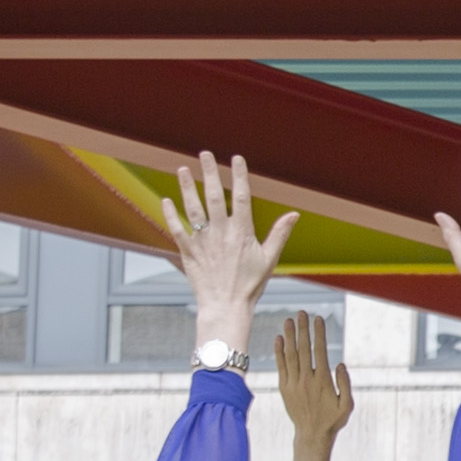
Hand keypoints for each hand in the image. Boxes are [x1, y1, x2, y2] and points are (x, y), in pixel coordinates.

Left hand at [169, 153, 295, 359]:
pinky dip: (170, 214)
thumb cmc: (250, 285)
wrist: (225, 306)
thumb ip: (279, 234)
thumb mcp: (270, 259)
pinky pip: (176, 229)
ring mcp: (202, 241)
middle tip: (204, 154)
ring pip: (192, 208)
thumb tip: (294, 214)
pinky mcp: (188, 251)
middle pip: (213, 195)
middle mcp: (220, 232)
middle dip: (208, 172)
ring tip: (182, 169)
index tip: (236, 159)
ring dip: (186, 187)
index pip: (240, 196)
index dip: (238, 175)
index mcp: (242, 231)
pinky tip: (166, 200)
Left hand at [270, 310, 350, 460]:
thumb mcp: (347, 405)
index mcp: (323, 382)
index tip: (318, 319)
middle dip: (303, 329)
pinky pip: (281, 366)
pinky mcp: (285, 388)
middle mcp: (306, 380)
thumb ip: (345, 384)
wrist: (311, 435)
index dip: (318, 334)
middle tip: (301, 313)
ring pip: (290, 355)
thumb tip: (340, 364)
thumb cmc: (333, 420)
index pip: (320, 352)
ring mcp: (293, 384)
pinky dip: (279, 352)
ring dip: (290, 336)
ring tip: (289, 320)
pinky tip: (279, 339)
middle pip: (303, 349)